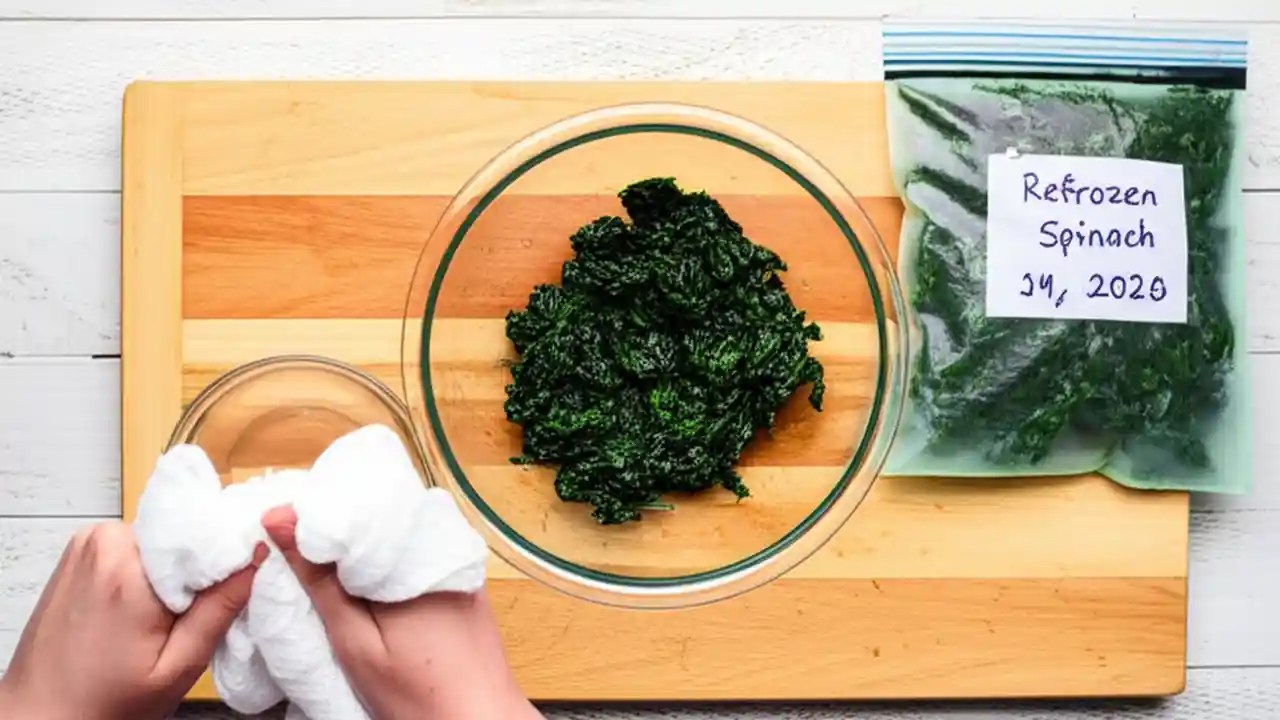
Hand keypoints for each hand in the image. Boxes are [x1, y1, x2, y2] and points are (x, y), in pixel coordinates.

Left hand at [0, 521, 263, 719]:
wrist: (40, 715)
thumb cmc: (99, 703)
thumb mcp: (177, 667)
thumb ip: (220, 608)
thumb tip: (259, 555)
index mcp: (127, 571)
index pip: (204, 532)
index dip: (230, 555)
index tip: (242, 581)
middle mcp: (102, 544)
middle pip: (182, 535)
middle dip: (198, 569)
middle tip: (194, 616)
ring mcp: (86, 544)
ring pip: (161, 540)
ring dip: (173, 571)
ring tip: (164, 618)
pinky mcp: (81, 551)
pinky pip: (136, 546)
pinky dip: (149, 571)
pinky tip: (143, 611)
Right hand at [261, 506, 542, 719]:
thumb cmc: (420, 693)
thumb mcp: (356, 641)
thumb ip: (320, 581)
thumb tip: (280, 520)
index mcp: (414, 550)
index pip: (352, 507)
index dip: (310, 515)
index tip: (273, 525)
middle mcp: (442, 539)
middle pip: (374, 513)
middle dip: (333, 526)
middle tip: (292, 547)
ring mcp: (456, 552)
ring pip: (393, 527)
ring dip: (358, 540)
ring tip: (322, 563)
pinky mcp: (461, 569)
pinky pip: (414, 544)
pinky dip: (385, 554)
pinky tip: (363, 577)